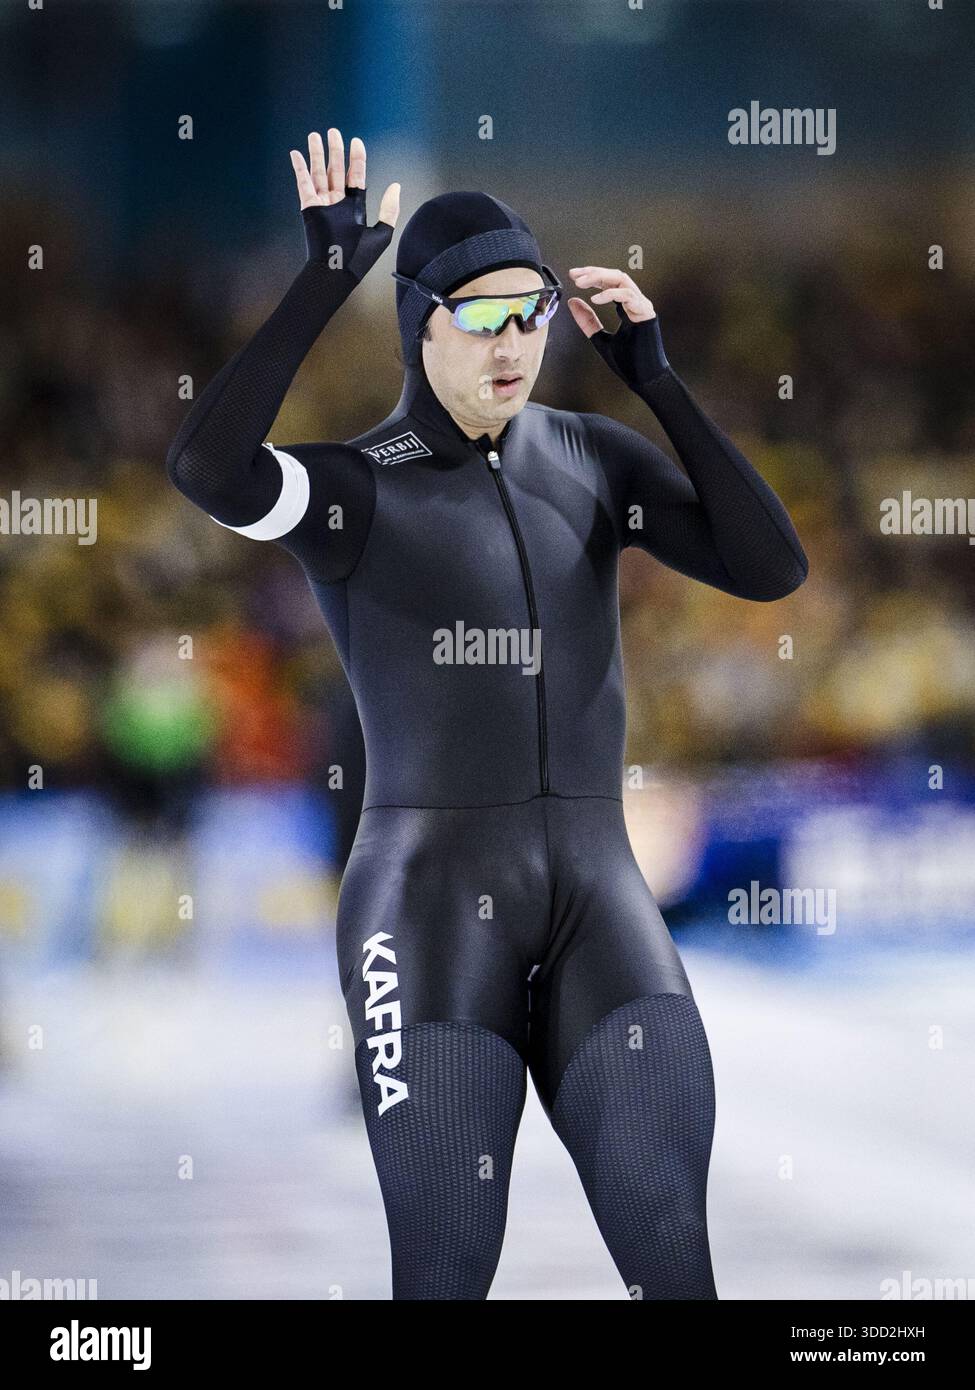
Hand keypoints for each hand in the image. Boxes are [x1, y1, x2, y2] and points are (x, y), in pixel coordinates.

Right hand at [289, 128, 399, 280]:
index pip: (356, 176)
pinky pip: (303, 184)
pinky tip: (296, 154)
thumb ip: (389, 210)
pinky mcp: (309, 208)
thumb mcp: (382, 233)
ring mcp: (322, 204)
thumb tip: (396, 185)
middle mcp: (338, 203)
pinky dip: (300, 169)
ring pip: (319, 173)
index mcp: (355, 207)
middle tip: (334, 132)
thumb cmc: (360, 258)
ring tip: (315, 135)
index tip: (356, 141)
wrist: (337, 270)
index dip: (357, 159)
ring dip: (316, 154)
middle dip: (335, 150)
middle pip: (336, 170)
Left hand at [566, 264, 667, 387]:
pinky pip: (629, 295)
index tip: (573, 275)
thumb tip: (572, 302)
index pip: (609, 283)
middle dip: (594, 272)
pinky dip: (611, 294)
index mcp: (626, 308)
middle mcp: (635, 303)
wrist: (645, 379)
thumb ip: (588, 321)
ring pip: (622, 280)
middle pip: (615, 276)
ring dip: (600, 278)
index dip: (592, 276)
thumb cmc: (628, 363)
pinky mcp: (646, 313)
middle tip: (575, 275)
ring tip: (581, 283)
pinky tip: (595, 300)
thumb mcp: (600, 338)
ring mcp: (642, 306)